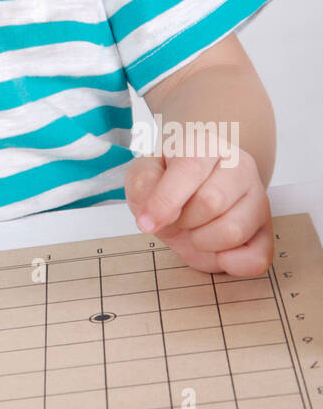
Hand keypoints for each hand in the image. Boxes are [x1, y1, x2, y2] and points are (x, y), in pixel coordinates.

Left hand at [124, 143, 273, 276]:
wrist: (193, 190)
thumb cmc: (168, 179)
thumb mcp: (144, 173)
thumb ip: (142, 183)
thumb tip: (151, 212)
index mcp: (206, 144)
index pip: (190, 169)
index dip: (166, 200)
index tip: (147, 223)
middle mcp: (239, 166)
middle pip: (211, 202)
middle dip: (184, 220)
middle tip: (178, 216)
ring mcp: (258, 196)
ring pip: (233, 231)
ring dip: (203, 241)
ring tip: (196, 228)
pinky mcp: (267, 229)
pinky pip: (258, 257)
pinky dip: (233, 264)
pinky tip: (218, 253)